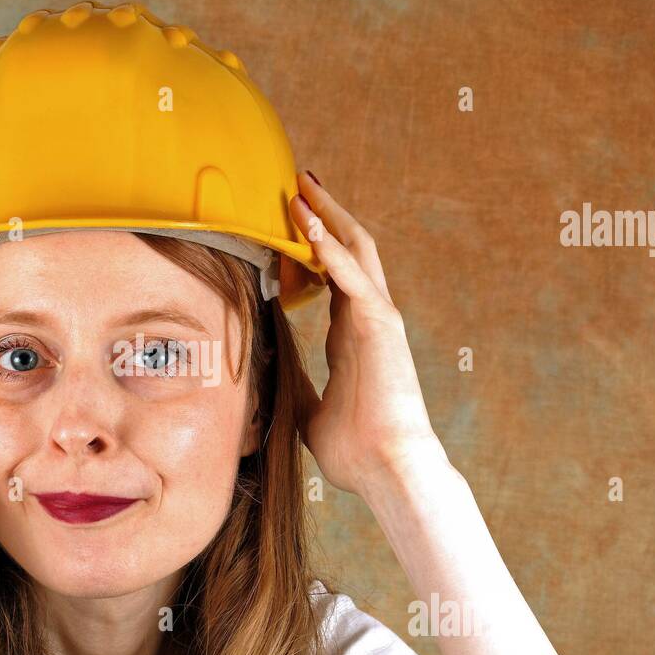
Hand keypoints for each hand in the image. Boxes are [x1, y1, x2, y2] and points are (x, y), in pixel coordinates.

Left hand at [288, 171, 447, 495]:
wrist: (388, 469)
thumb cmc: (355, 450)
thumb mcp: (309, 411)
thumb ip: (294, 384)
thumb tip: (266, 374)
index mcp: (353, 336)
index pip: (333, 277)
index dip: (312, 249)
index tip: (288, 225)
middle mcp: (368, 319)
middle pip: (348, 251)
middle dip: (325, 215)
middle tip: (298, 185)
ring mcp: (378, 318)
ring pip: (355, 250)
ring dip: (328, 216)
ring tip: (302, 187)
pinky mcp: (380, 324)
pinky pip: (354, 275)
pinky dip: (332, 247)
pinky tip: (309, 224)